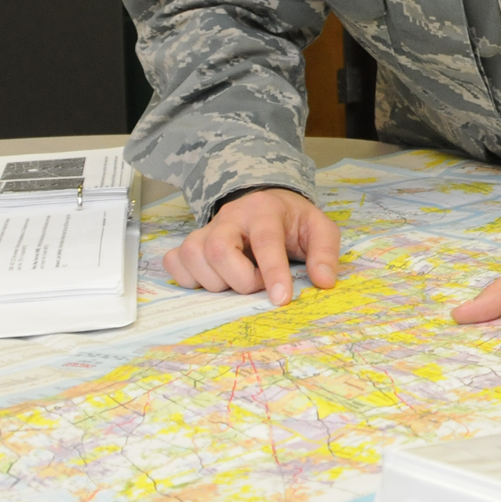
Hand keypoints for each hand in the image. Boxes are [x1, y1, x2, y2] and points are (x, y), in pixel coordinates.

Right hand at [163, 187, 339, 304]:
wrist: (267, 203)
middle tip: (257, 284)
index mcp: (264, 210)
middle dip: (240, 280)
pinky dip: (189, 278)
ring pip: (193, 257)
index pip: (265, 241)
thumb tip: (324, 282)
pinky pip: (175, 262)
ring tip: (237, 280)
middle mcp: (230, 216)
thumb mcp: (319, 229)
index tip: (281, 299)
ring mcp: (206, 229)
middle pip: (218, 250)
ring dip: (216, 282)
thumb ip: (325, 253)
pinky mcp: (190, 242)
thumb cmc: (292, 221)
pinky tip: (212, 279)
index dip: (272, 272)